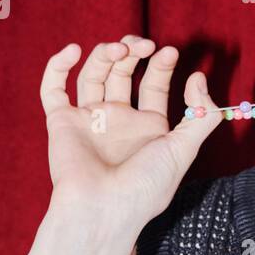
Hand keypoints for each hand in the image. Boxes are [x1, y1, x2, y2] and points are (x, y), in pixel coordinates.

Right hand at [40, 36, 222, 250]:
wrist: (104, 210)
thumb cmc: (146, 186)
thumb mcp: (185, 149)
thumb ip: (201, 114)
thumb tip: (198, 78)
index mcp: (148, 128)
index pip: (154, 85)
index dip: (162, 65)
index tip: (170, 52)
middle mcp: (119, 121)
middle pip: (124, 74)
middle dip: (134, 53)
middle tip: (145, 44)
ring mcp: (90, 120)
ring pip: (93, 74)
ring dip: (105, 55)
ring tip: (120, 50)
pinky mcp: (62, 122)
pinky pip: (53, 89)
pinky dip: (58, 66)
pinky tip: (73, 50)